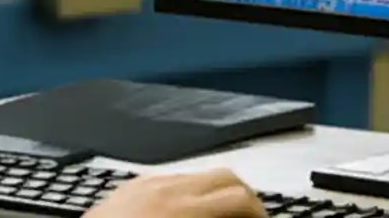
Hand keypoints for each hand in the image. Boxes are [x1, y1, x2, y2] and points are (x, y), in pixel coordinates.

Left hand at [86, 169, 266, 217]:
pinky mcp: (129, 185)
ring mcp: (145, 183)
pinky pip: (168, 180)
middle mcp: (164, 189)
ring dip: (214, 193)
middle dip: (243, 196)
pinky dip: (186, 192)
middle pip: (223, 176)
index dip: (259, 211)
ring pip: (197, 175)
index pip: (239, 197)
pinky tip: (184, 213)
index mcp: (182, 209)